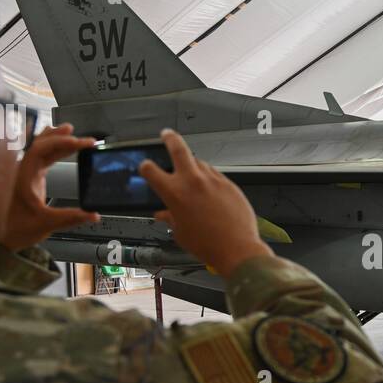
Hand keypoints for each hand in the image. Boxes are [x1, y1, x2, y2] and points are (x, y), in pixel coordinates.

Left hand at [2, 123, 99, 250]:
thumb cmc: (14, 230)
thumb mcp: (45, 224)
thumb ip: (70, 218)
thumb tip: (93, 214)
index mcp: (23, 176)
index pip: (42, 149)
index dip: (61, 142)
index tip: (79, 142)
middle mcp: (22, 170)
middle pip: (42, 144)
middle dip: (63, 137)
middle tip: (85, 139)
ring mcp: (25, 173)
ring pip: (41, 148)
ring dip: (57, 140)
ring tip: (72, 132)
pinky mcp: (29, 178)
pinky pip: (41, 157)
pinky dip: (53, 150)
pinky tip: (60, 145)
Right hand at [138, 129, 271, 276]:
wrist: (237, 248)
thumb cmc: (208, 244)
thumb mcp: (180, 233)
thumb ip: (170, 218)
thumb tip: (164, 214)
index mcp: (174, 193)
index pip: (151, 170)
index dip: (146, 167)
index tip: (146, 167)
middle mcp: (193, 181)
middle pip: (178, 148)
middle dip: (170, 138)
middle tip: (166, 134)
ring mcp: (213, 180)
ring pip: (199, 163)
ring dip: (193, 166)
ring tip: (193, 177)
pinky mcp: (229, 184)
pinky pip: (215, 175)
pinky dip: (209, 179)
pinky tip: (210, 191)